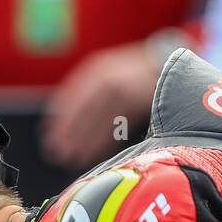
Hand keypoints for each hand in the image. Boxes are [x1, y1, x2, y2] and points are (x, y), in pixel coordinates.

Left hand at [43, 41, 160, 168]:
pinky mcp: (137, 101)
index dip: (59, 121)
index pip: (69, 98)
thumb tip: (68, 121)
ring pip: (97, 121)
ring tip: (72, 159)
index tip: (49, 138)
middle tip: (56, 154)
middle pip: (81, 111)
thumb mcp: (112, 73)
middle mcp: (107, 78)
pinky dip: (103, 142)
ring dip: (84, 142)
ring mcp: (123, 88)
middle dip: (68, 135)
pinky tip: (93, 154)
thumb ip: (93, 92)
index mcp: (97, 70)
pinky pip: (115, 126)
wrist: (172, 62)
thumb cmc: (137, 75)